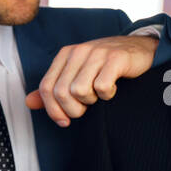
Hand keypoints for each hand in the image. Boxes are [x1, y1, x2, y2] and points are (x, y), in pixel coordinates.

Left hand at [25, 34, 159, 125]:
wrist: (141, 49)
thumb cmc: (107, 66)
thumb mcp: (78, 74)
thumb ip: (54, 88)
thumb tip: (29, 102)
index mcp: (66, 55)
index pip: (46, 88)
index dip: (53, 110)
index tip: (65, 121)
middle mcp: (79, 51)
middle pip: (61, 92)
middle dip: (73, 109)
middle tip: (87, 107)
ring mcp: (97, 53)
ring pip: (79, 90)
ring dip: (90, 101)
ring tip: (99, 95)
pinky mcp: (116, 59)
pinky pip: (102, 87)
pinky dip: (107, 95)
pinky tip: (112, 89)